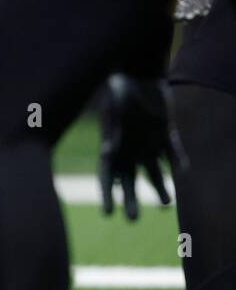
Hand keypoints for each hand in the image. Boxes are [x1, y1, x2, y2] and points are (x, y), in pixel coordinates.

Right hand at [98, 74, 175, 220]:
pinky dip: (177, 161)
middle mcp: (128, 147)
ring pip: (152, 170)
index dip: (106, 195)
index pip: (106, 175)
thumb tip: (107, 153)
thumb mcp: (113, 110)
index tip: (108, 214)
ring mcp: (147, 141)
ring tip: (165, 205)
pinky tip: (183, 173)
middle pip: (128, 180)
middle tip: (132, 220)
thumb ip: (112, 131)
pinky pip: (172, 151)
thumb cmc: (120, 86)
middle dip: (130, 200)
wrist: (137, 68)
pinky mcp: (164, 131)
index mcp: (110, 144)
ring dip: (159, 187)